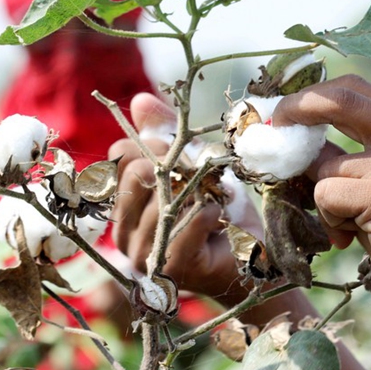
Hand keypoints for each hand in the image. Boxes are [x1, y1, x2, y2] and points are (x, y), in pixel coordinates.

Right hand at [108, 93, 260, 301]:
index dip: (153, 144)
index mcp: (123, 206)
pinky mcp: (173, 269)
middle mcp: (124, 233)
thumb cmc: (218, 213)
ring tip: (213, 199)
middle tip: (200, 172)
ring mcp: (144, 256)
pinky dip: (208, 213)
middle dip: (174, 164)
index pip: (119, 159)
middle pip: (136, 175)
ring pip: (162, 201)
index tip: (182, 150)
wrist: (251, 260)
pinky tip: (218, 215)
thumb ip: (165, 136)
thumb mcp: (193, 168)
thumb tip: (140, 100)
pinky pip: (187, 225)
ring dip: (197, 193)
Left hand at [273, 75, 370, 317]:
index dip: (312, 95)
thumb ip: (350, 160)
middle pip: (339, 99)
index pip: (354, 89)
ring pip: (324, 166)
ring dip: (324, 201)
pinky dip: (329, 222)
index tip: (285, 111)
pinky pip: (326, 196)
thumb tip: (296, 143)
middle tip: (274, 126)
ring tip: (351, 226)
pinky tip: (354, 239)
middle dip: (295, 110)